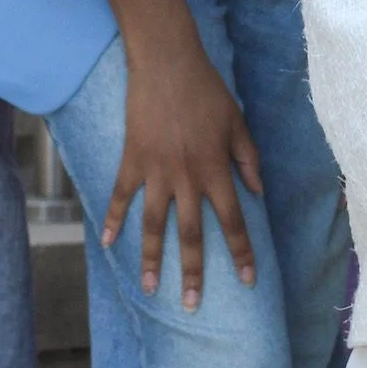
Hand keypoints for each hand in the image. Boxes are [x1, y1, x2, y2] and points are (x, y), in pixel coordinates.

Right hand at [94, 0, 262, 309]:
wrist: (167, 62)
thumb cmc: (207, 91)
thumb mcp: (238, 122)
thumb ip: (248, 160)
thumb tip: (258, 195)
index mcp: (216, 169)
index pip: (234, 221)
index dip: (242, 253)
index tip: (248, 282)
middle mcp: (187, 177)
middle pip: (192, 234)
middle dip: (193, 273)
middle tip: (191, 306)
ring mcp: (156, 171)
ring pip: (154, 225)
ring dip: (151, 260)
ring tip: (149, 289)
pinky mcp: (132, 159)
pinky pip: (122, 196)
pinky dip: (114, 219)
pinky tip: (109, 243)